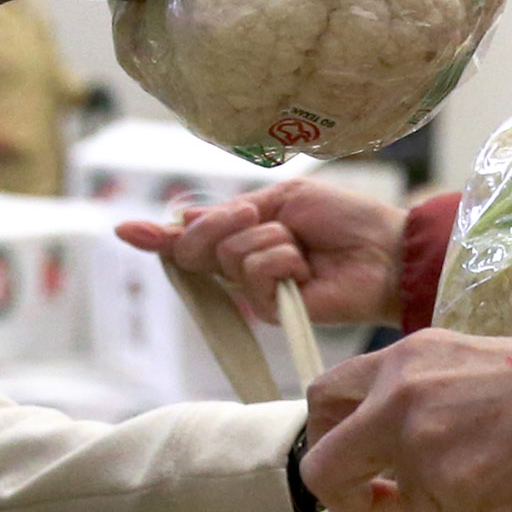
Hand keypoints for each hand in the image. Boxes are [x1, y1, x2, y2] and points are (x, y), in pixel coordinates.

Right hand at [115, 176, 406, 325]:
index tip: (125, 229)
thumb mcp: (281, 200)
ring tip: (302, 248)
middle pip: (198, 246)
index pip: (191, 238)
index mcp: (243, 237)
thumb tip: (178, 217)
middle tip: (259, 217)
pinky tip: (306, 269)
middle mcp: (243, 267)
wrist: (386, 250)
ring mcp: (256, 291)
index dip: (160, 234)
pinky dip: (282, 260)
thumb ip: (230, 212)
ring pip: (230, 256)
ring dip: (270, 240)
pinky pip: (255, 275)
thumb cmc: (344, 220)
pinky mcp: (272, 311)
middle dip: (223, 223)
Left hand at [300, 331, 511, 511]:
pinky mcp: (460, 505)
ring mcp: (427, 460)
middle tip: (372, 507)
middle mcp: (400, 408)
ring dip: (443, 504)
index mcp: (400, 363)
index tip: (346, 459)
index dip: (322, 436)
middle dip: (345, 499)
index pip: (322, 397)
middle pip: (326, 471)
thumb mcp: (461, 358)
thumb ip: (408, 393)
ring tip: (499, 468)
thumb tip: (372, 446)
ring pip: (407, 510)